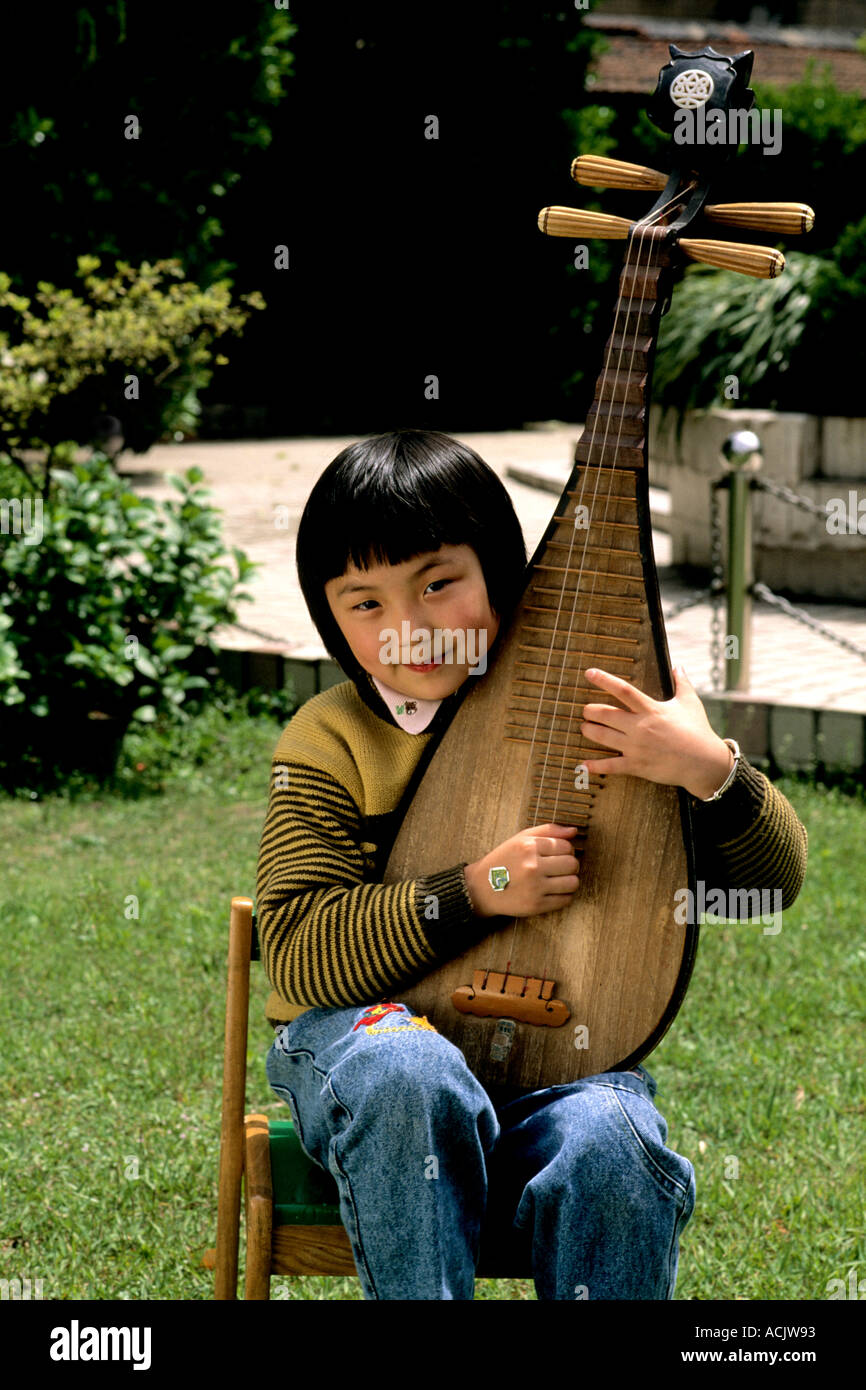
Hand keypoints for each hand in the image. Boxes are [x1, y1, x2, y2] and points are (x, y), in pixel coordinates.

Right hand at [463, 823, 579, 918]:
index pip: (566, 846)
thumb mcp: (520, 839)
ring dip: (569, 881)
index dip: (566, 850)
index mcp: (528, 847)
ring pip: (573, 883)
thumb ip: (548, 830)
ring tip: (557, 880)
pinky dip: (563, 896)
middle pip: (572, 864)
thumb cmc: (504, 860)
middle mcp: (532, 866)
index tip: (557, 855)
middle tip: (558, 868)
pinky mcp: (536, 905)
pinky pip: (566, 900)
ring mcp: (534, 887)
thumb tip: (574, 831)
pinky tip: (552, 891)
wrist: (482, 887)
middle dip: (569, 865)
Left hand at [579, 666, 733, 799]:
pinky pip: (611, 766)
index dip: (604, 680)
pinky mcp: (637, 765)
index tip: (589, 673)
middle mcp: (640, 726)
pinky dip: (596, 765)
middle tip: (585, 710)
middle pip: (605, 714)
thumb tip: (678, 667)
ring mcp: (636, 747)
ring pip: (603, 737)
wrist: (704, 763)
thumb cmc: (698, 731)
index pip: (623, 690)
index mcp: (651, 709)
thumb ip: (682, 683)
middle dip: (590, 710)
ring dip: (588, 731)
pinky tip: (584, 764)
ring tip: (584, 728)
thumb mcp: (691, 703)